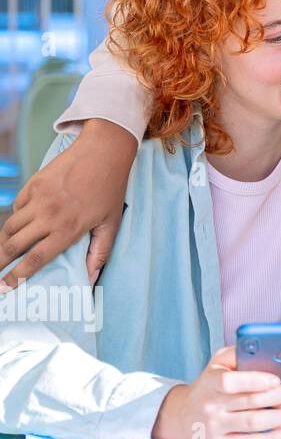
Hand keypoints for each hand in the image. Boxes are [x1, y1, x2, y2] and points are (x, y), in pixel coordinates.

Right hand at [0, 119, 136, 291]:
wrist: (104, 151)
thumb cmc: (111, 189)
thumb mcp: (111, 223)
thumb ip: (100, 252)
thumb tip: (90, 279)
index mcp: (68, 229)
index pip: (34, 259)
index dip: (16, 276)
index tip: (5, 287)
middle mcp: (49, 216)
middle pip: (14, 246)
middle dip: (0, 263)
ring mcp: (38, 199)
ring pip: (10, 227)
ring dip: (4, 242)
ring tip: (5, 252)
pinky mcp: (33, 184)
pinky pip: (17, 206)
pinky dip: (16, 217)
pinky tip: (20, 224)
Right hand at [151, 346, 280, 438]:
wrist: (180, 417)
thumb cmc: (208, 384)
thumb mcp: (216, 363)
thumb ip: (238, 353)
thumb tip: (266, 345)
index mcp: (211, 382)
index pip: (230, 382)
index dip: (254, 381)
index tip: (277, 379)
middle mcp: (211, 406)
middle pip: (251, 402)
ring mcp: (215, 427)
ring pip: (254, 424)